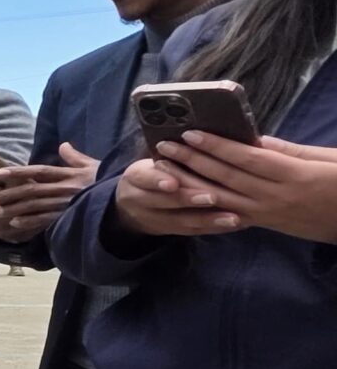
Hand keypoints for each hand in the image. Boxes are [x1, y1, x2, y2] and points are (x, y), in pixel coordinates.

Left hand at [0, 143, 101, 241]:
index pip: (39, 171)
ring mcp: (66, 205)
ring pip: (35, 207)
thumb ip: (75, 157)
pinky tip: (15, 224)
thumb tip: (63, 145)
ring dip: (15, 209)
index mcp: (68, 175)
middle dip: (10, 194)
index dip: (19, 172)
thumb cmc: (107, 181)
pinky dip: (30, 222)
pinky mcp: (69, 217)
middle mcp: (64, 189)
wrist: (124, 200)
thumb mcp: (93, 166)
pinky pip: (46, 221)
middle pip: (32, 190)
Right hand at [113, 157, 243, 236]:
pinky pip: (194, 231)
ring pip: (182, 221)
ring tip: (233, 217)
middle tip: (212, 197)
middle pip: (164, 202)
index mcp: (135, 177)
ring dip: (208, 219)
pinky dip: (214, 228)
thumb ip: (170, 154)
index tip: (173, 182)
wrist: (132, 204)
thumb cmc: (151, 172)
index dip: (158, 180)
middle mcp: (140, 201)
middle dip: (189, 200)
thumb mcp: (149, 160)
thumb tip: (200, 136)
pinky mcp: (171, 231)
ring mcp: (155, 219)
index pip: (145, 178)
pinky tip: (236, 224)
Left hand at [151, 132, 336, 242]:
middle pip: (227, 177)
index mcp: (294, 175)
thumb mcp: (328, 160)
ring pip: (222, 198)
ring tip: (165, 168)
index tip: (190, 133)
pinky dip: (206, 205)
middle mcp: (276, 197)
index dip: (216, 146)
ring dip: (190, 182)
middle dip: (192, 160)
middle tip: (164, 146)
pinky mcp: (267, 225)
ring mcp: (269, 214)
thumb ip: (289, 151)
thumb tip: (253, 140)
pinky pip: (230, 214)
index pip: (246, 158)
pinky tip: (186, 195)